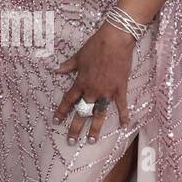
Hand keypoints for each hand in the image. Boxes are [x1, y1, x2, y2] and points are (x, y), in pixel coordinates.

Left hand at [53, 22, 135, 143]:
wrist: (115, 40)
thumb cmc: (95, 46)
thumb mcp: (78, 56)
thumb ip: (68, 66)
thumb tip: (56, 71)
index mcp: (81, 82)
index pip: (69, 100)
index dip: (62, 111)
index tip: (56, 121)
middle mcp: (92, 90)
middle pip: (82, 112)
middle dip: (75, 127)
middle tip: (71, 141)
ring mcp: (106, 91)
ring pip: (99, 114)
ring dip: (95, 128)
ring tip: (91, 140)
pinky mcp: (120, 89)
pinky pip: (122, 105)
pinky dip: (124, 115)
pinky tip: (125, 126)